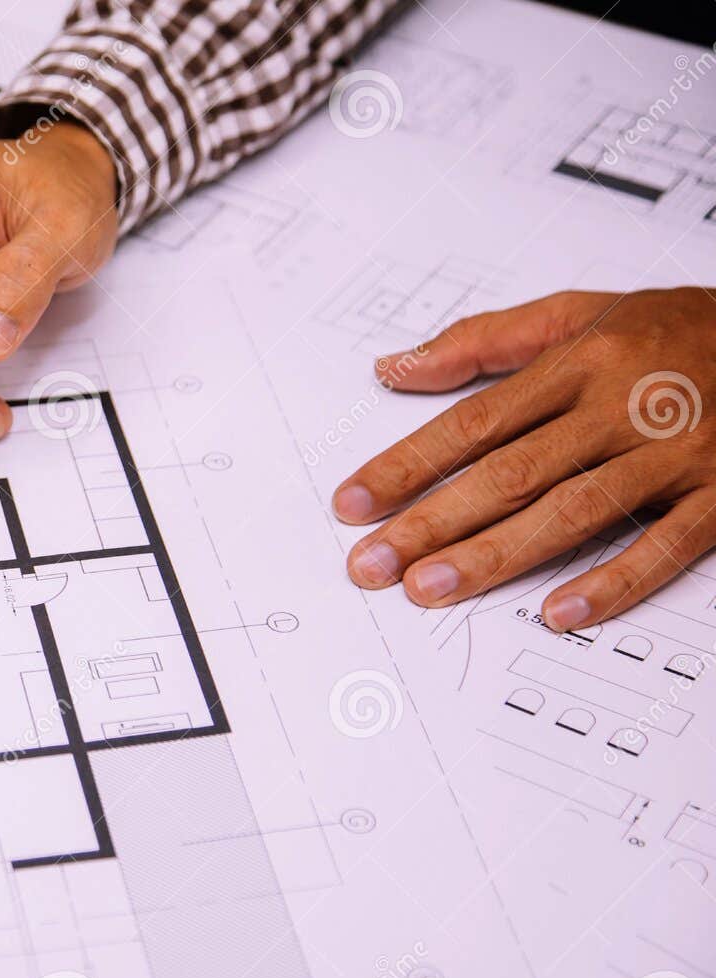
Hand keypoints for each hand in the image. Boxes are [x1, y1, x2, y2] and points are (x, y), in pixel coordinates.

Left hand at [333, 288, 715, 631]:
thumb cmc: (678, 329)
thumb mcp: (580, 313)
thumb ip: (483, 340)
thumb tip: (394, 367)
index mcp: (580, 363)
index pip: (474, 423)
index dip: (406, 465)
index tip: (352, 503)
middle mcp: (622, 407)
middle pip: (511, 472)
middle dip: (432, 522)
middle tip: (372, 564)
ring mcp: (674, 453)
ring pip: (573, 510)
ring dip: (497, 555)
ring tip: (431, 588)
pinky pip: (668, 544)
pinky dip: (616, 581)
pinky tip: (561, 612)